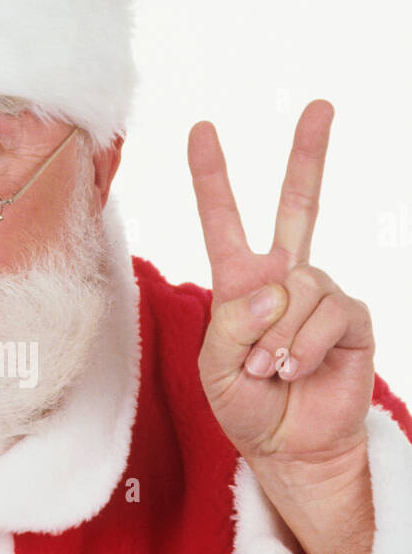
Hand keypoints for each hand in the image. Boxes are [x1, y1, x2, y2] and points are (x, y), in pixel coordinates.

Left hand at [187, 100, 374, 481]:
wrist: (290, 447)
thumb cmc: (248, 407)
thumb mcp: (217, 367)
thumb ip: (234, 322)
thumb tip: (275, 283)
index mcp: (242, 283)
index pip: (225, 221)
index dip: (212, 177)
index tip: (202, 130)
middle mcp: (286, 279)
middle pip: (301, 205)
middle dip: (309, 154)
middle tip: (321, 106)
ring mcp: (321, 295)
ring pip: (300, 287)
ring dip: (278, 335)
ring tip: (271, 369)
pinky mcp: (351, 318)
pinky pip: (328, 313)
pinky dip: (306, 344)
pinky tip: (298, 369)